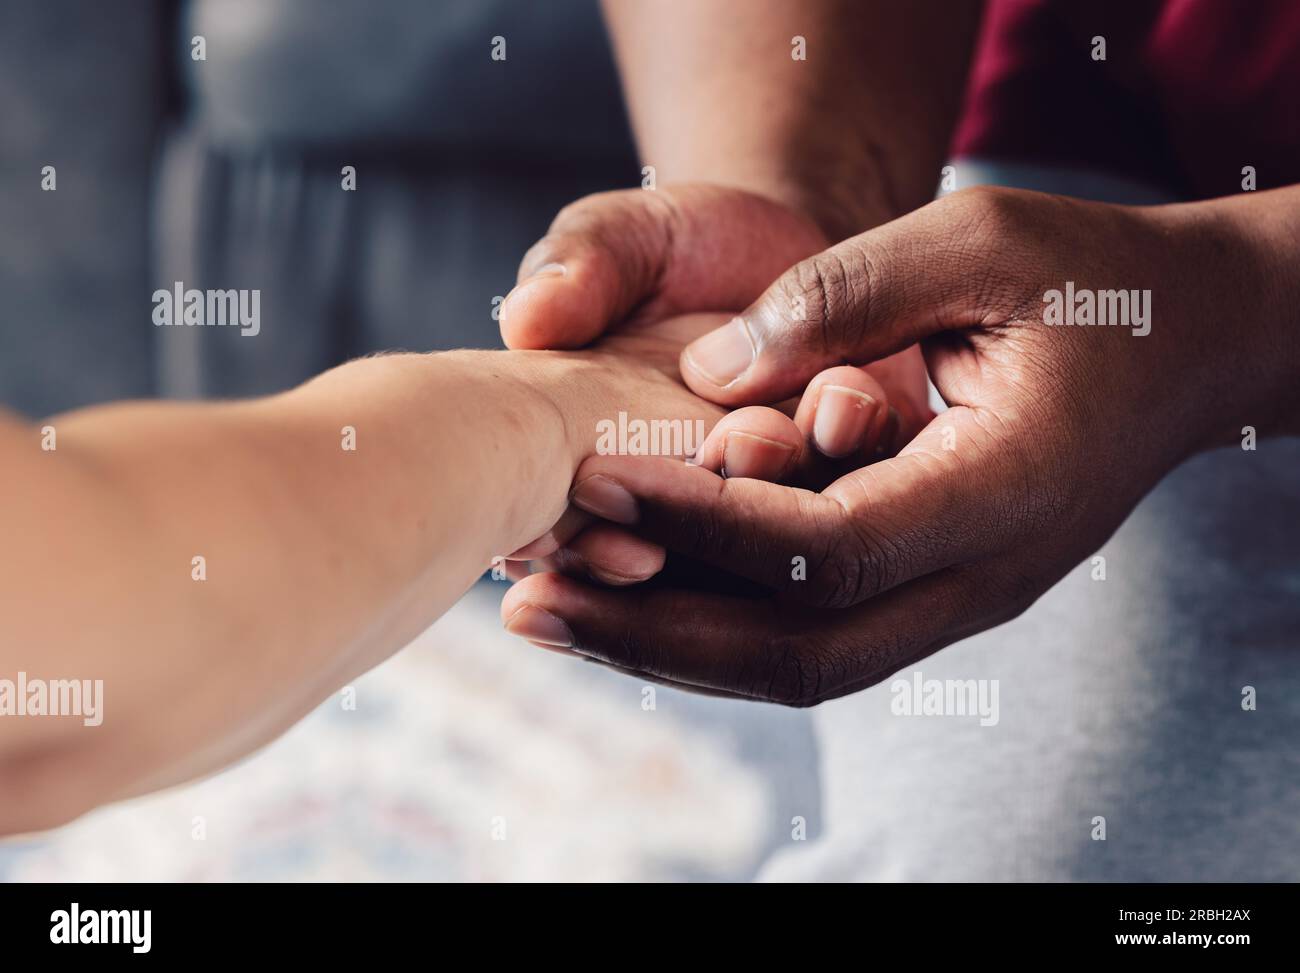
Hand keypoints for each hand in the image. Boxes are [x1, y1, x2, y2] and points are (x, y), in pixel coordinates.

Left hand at [502, 186, 1299, 702]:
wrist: (1187, 342)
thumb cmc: (1091, 277)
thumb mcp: (979, 238)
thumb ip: (844, 296)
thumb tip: (707, 376)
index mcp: (1006, 489)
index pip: (833, 547)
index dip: (708, 522)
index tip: (598, 478)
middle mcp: (982, 575)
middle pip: (800, 652)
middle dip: (656, 631)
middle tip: (530, 603)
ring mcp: (959, 598)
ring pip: (798, 666)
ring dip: (667, 648)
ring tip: (548, 616)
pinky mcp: (931, 589)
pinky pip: (812, 637)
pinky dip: (713, 627)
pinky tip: (629, 598)